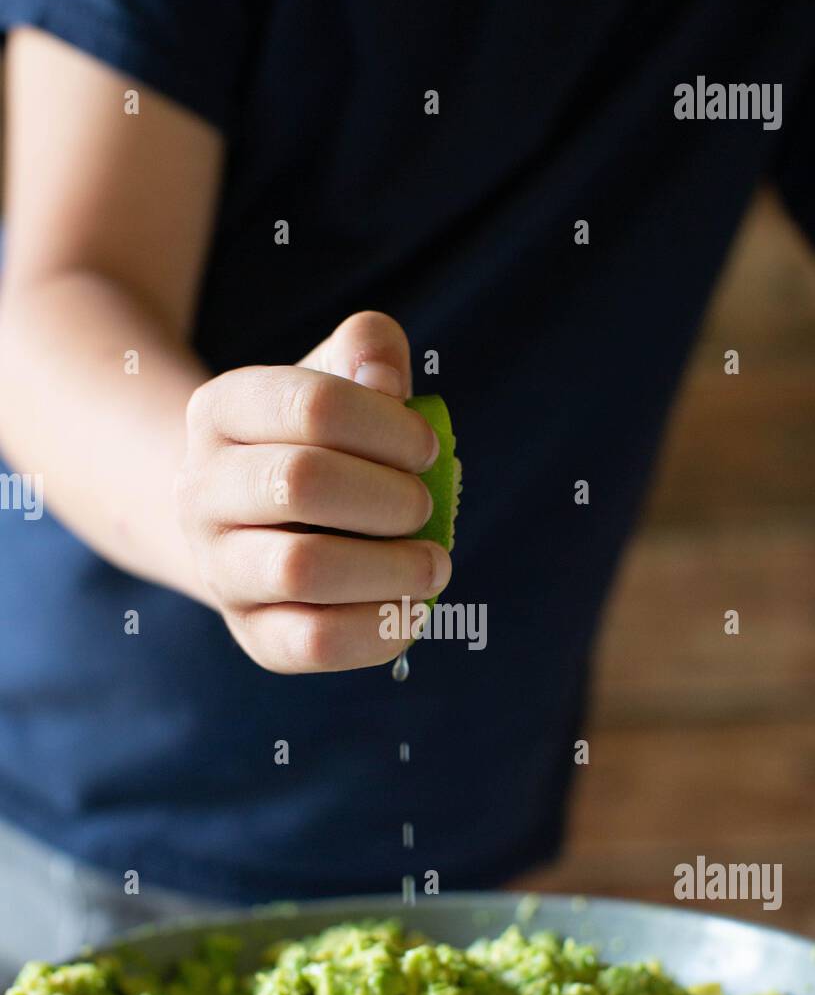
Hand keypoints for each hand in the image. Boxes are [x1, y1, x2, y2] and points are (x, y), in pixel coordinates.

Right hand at [176, 312, 451, 671]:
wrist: (252, 525)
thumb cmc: (315, 443)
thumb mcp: (335, 379)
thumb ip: (367, 352)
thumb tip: (384, 379)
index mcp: (220, 409)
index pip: (312, 404)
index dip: (389, 427)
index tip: (426, 449)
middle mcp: (200, 489)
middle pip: (301, 482)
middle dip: (390, 497)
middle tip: (426, 506)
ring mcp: (219, 567)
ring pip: (301, 569)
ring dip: (391, 568)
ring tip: (434, 564)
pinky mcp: (252, 634)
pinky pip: (314, 642)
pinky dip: (379, 629)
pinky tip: (412, 609)